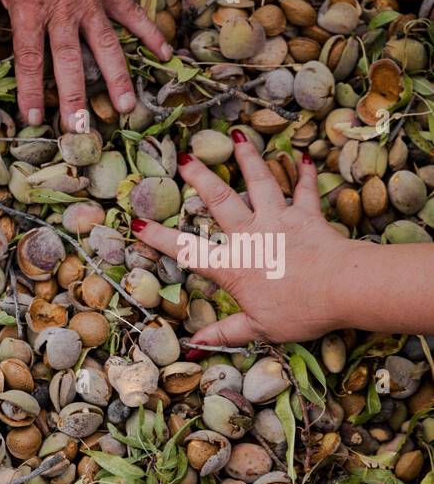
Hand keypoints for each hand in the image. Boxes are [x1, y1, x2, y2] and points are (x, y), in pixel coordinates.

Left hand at [0, 0, 170, 127]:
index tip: (33, 118)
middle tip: (81, 129)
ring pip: (106, 44)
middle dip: (75, 98)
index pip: (30, 60)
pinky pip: (131, 11)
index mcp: (30, 11)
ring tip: (125, 106)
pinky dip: (150, 31)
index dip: (32, 92)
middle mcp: (63, 11)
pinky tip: (164, 53)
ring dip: (117, 77)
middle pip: (70, 61)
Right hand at [132, 132, 354, 346]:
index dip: (160, 238)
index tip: (138, 224)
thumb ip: (224, 332)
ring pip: (260, 183)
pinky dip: (306, 174)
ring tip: (239, 136)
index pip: (188, 251)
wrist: (345, 288)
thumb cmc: (300, 310)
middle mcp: (251, 235)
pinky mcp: (308, 216)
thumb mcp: (257, 329)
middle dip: (200, 178)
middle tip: (187, 157)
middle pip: (220, 201)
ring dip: (249, 158)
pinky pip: (306, 191)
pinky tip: (304, 156)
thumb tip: (193, 347)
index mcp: (233, 266)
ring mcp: (280, 221)